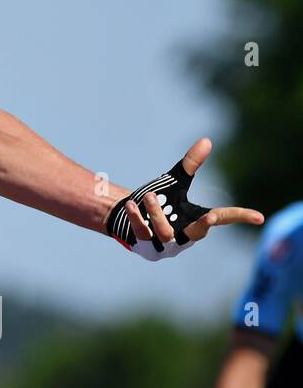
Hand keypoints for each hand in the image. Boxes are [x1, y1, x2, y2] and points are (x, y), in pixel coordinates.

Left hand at [112, 138, 263, 259]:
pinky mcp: (144, 246)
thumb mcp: (175, 181)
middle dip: (203, 226)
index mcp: (196, 220)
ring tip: (149, 196)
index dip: (240, 217)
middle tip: (210, 218)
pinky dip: (137, 218)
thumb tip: (207, 140)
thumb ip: (190, 165)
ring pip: (165, 232)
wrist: (127, 213)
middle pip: (197, 233)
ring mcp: (164, 245)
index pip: (222, 218)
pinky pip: (143, 233)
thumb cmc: (158, 200)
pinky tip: (132, 204)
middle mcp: (184, 236)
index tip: (259, 217)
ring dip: (157, 213)